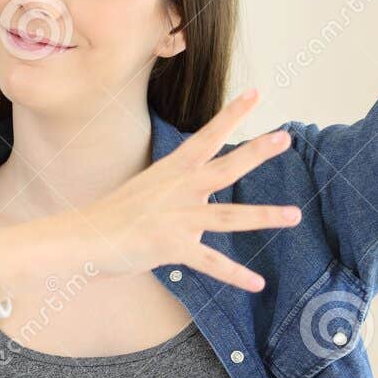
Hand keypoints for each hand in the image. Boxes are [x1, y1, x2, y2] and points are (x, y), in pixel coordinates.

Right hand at [0, 87, 300, 293]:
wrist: (82, 238)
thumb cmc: (114, 216)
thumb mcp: (148, 190)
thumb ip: (180, 191)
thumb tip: (205, 194)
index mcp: (172, 171)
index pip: (207, 137)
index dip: (232, 115)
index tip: (256, 93)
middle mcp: (178, 190)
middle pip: (225, 168)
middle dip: (256, 152)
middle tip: (285, 136)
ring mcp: (175, 218)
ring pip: (228, 217)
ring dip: (264, 216)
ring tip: (294, 215)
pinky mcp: (171, 246)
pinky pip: (210, 263)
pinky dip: (235, 275)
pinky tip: (258, 284)